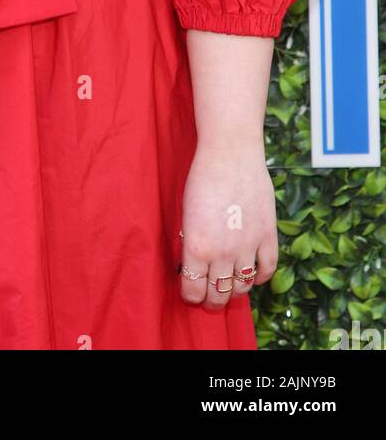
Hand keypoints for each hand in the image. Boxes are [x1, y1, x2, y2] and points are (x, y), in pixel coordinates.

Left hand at [179, 138, 278, 309]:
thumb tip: (193, 263)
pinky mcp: (268, 236)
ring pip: (243, 286)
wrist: (230, 152)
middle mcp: (222, 252)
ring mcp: (248, 246)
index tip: (190, 293)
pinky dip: (261, 277)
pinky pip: (267, 269)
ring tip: (229, 289)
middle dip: (211, 300)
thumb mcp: (186, 213)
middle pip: (218, 293)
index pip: (193, 289)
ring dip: (235, 292)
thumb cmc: (201, 177)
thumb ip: (191, 241)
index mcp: (196, 246)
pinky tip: (254, 275)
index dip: (190, 295)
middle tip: (209, 298)